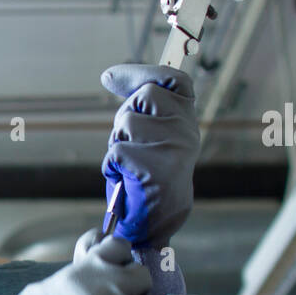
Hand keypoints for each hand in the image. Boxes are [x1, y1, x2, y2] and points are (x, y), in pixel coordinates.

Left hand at [100, 63, 198, 250]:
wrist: (155, 223)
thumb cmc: (146, 176)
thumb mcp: (146, 135)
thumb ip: (138, 107)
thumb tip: (109, 74)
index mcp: (186, 121)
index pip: (175, 80)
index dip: (146, 71)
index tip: (112, 76)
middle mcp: (186, 131)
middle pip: (145, 95)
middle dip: (125, 118)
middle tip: (130, 146)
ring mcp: (174, 149)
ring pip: (127, 123)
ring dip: (117, 144)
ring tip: (130, 166)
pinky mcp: (156, 168)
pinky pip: (116, 152)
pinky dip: (112, 167)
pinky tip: (126, 181)